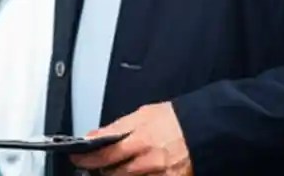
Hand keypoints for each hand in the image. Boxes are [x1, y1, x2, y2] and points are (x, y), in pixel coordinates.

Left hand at [70, 103, 191, 175]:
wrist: (206, 129)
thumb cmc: (176, 119)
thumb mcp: (143, 114)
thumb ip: (117, 127)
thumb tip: (94, 135)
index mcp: (140, 141)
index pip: (104, 155)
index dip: (86, 159)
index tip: (77, 158)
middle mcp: (149, 162)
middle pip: (112, 174)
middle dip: (99, 170)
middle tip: (92, 164)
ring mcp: (159, 175)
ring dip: (115, 175)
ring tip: (111, 167)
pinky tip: (133, 171)